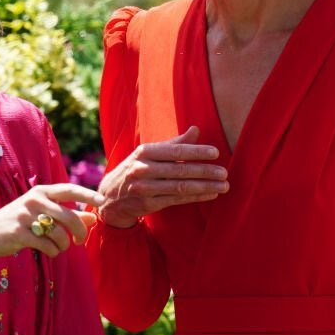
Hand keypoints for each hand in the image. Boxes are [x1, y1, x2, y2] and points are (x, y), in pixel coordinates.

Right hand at [0, 183, 104, 259]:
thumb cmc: (21, 222)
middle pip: (68, 216)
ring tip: (60, 247)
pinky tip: (50, 251)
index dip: (87, 194)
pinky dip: (53, 251)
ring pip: (59, 232)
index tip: (103, 201)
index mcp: (41, 191)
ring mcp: (24, 216)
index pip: (69, 189)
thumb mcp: (42, 214)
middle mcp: (33, 200)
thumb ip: (68, 214)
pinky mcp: (19, 233)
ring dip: (64, 244)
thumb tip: (93, 218)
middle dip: (80, 231)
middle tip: (81, 241)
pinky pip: (47, 245)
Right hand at [97, 126, 227, 228]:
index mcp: (144, 152)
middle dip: (205, 171)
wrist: (110, 196)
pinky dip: (195, 197)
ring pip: (180, 187)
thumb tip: (196, 130)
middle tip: (224, 172)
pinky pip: (176, 200)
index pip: (174, 151)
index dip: (196, 152)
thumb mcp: (149, 153)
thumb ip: (173, 143)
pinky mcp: (148, 204)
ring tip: (224, 185)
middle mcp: (142, 169)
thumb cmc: (135, 168)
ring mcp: (144, 188)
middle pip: (179, 170)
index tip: (215, 153)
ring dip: (205, 187)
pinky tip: (210, 194)